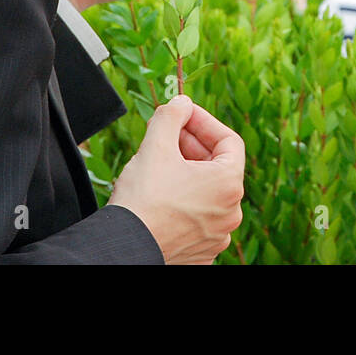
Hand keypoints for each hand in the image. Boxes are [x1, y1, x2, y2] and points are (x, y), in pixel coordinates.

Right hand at [109, 94, 245, 264]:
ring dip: (186, 173)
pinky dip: (183, 202)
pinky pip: (197, 218)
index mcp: (229, 185)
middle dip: (191, 146)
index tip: (182, 115)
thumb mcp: (156, 144)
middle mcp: (231, 213)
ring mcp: (217, 236)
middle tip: (165, 134)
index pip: (228, 140)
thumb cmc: (143, 197)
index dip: (204, 122)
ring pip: (206, 194)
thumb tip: (181, 103)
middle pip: (217, 167)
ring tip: (158, 163)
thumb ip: (172, 115)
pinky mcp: (201, 252)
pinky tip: (161, 193)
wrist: (124, 246)